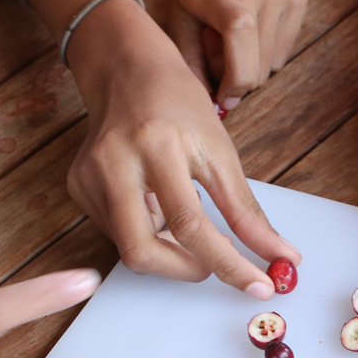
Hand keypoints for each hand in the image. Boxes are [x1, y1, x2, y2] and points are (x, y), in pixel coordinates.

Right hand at [68, 1, 298, 297]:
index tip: (260, 287)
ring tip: (183, 216)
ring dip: (168, 248)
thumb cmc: (179, 105)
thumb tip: (280, 256)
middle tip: (214, 266)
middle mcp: (115, 163)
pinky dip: (147, 232)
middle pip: (142, 251)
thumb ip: (246, 209)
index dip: (229, 264)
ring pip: (130, 247)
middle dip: (184, 271)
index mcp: (158, 146)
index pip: (192, 224)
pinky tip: (155, 204)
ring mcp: (89, 177)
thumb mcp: (220, 149)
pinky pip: (117, 232)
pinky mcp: (77, 187)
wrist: (126, 70)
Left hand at [166, 0, 307, 110]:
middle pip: (257, 61)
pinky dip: (266, 56)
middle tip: (218, 60)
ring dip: (251, 67)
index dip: (234, 75)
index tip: (223, 97)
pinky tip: (254, 32)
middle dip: (236, 78)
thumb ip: (190, 59)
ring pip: (271, 64)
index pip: (237, 29)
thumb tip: (209, 106)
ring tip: (234, 41)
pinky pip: (283, 54)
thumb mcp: (180, 13)